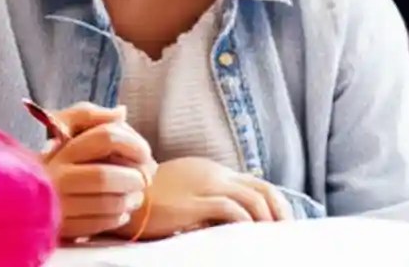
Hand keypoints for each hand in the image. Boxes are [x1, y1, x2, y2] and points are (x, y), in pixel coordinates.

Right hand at [41, 103, 156, 239]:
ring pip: (107, 203)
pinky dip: (117, 218)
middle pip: (106, 176)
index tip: (145, 154)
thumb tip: (121, 112)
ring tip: (135, 196)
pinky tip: (120, 212)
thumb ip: (93, 116)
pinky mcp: (60, 227)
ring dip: (131, 200)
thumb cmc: (57, 157)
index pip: (107, 137)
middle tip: (144, 179)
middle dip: (134, 178)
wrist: (25, 197)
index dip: (134, 144)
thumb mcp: (67, 128)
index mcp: (63, 147)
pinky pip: (99, 224)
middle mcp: (55, 176)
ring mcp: (56, 204)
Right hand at [111, 157, 291, 239]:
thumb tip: (229, 220)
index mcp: (213, 171)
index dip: (275, 202)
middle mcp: (214, 174)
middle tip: (287, 231)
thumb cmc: (148, 200)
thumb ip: (205, 200)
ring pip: (252, 198)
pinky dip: (246, 222)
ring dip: (267, 219)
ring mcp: (205, 186)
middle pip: (262, 188)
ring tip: (273, 238)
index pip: (256, 183)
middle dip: (280, 211)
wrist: (120, 195)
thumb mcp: (183, 192)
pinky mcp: (194, 202)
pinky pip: (231, 210)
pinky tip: (250, 235)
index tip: (283, 221)